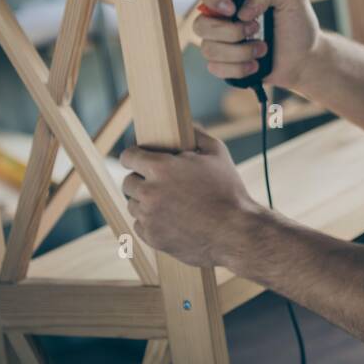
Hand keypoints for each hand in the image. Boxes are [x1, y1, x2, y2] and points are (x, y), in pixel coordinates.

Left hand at [119, 129, 266, 271]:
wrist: (235, 232)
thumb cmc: (228, 190)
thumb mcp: (218, 154)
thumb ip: (197, 135)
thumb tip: (185, 126)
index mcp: (161, 168)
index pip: (129, 157)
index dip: (133, 157)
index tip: (138, 160)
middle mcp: (150, 192)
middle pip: (128, 182)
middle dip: (140, 180)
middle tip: (158, 183)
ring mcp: (149, 216)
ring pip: (133, 205)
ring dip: (145, 202)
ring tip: (168, 203)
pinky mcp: (152, 237)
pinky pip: (140, 226)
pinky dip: (151, 223)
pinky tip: (170, 220)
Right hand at [192, 0, 321, 90]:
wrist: (305, 58)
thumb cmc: (298, 24)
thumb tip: (242, 10)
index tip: (232, 9)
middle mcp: (222, 15)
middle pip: (200, 23)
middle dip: (230, 32)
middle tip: (256, 28)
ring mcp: (221, 40)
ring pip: (207, 48)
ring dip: (239, 52)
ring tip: (262, 49)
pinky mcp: (224, 62)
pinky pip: (215, 67)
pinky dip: (238, 68)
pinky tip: (255, 64)